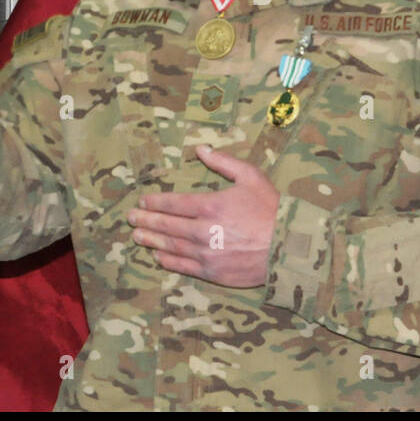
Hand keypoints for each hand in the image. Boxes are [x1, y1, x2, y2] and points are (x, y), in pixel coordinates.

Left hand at [128, 145, 279, 287]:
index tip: (143, 200)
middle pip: (167, 225)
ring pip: (171, 246)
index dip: (155, 202)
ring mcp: (207, 253)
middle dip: (146, 219)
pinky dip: (169, 261)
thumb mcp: (250, 177)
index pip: (173, 203)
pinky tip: (159, 257)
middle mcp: (204, 230)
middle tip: (131, 218)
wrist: (289, 247)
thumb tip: (201, 149)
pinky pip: (184, 266)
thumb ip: (223, 162)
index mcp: (211, 205)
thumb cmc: (271, 209)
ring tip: (138, 236)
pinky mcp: (213, 272)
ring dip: (152, 240)